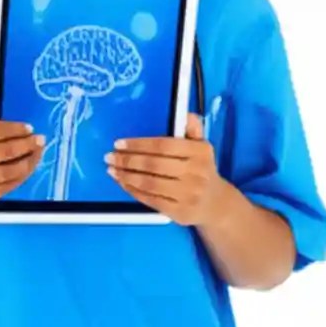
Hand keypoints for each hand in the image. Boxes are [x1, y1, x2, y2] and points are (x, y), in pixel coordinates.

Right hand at [0, 88, 45, 207]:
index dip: (14, 129)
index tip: (28, 128)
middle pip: (1, 152)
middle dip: (25, 145)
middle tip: (39, 140)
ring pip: (5, 173)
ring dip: (27, 163)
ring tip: (37, 154)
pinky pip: (3, 189)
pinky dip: (19, 179)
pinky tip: (26, 169)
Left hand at [106, 114, 230, 226]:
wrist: (216, 204)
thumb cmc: (201, 170)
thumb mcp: (202, 148)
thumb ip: (192, 129)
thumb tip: (186, 114)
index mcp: (200, 152)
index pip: (164, 145)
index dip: (139, 144)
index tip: (119, 143)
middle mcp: (196, 173)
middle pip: (154, 165)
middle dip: (127, 160)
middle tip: (109, 157)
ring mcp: (188, 194)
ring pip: (150, 183)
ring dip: (126, 176)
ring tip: (111, 169)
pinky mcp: (180, 212)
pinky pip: (151, 200)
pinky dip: (133, 190)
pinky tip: (122, 183)